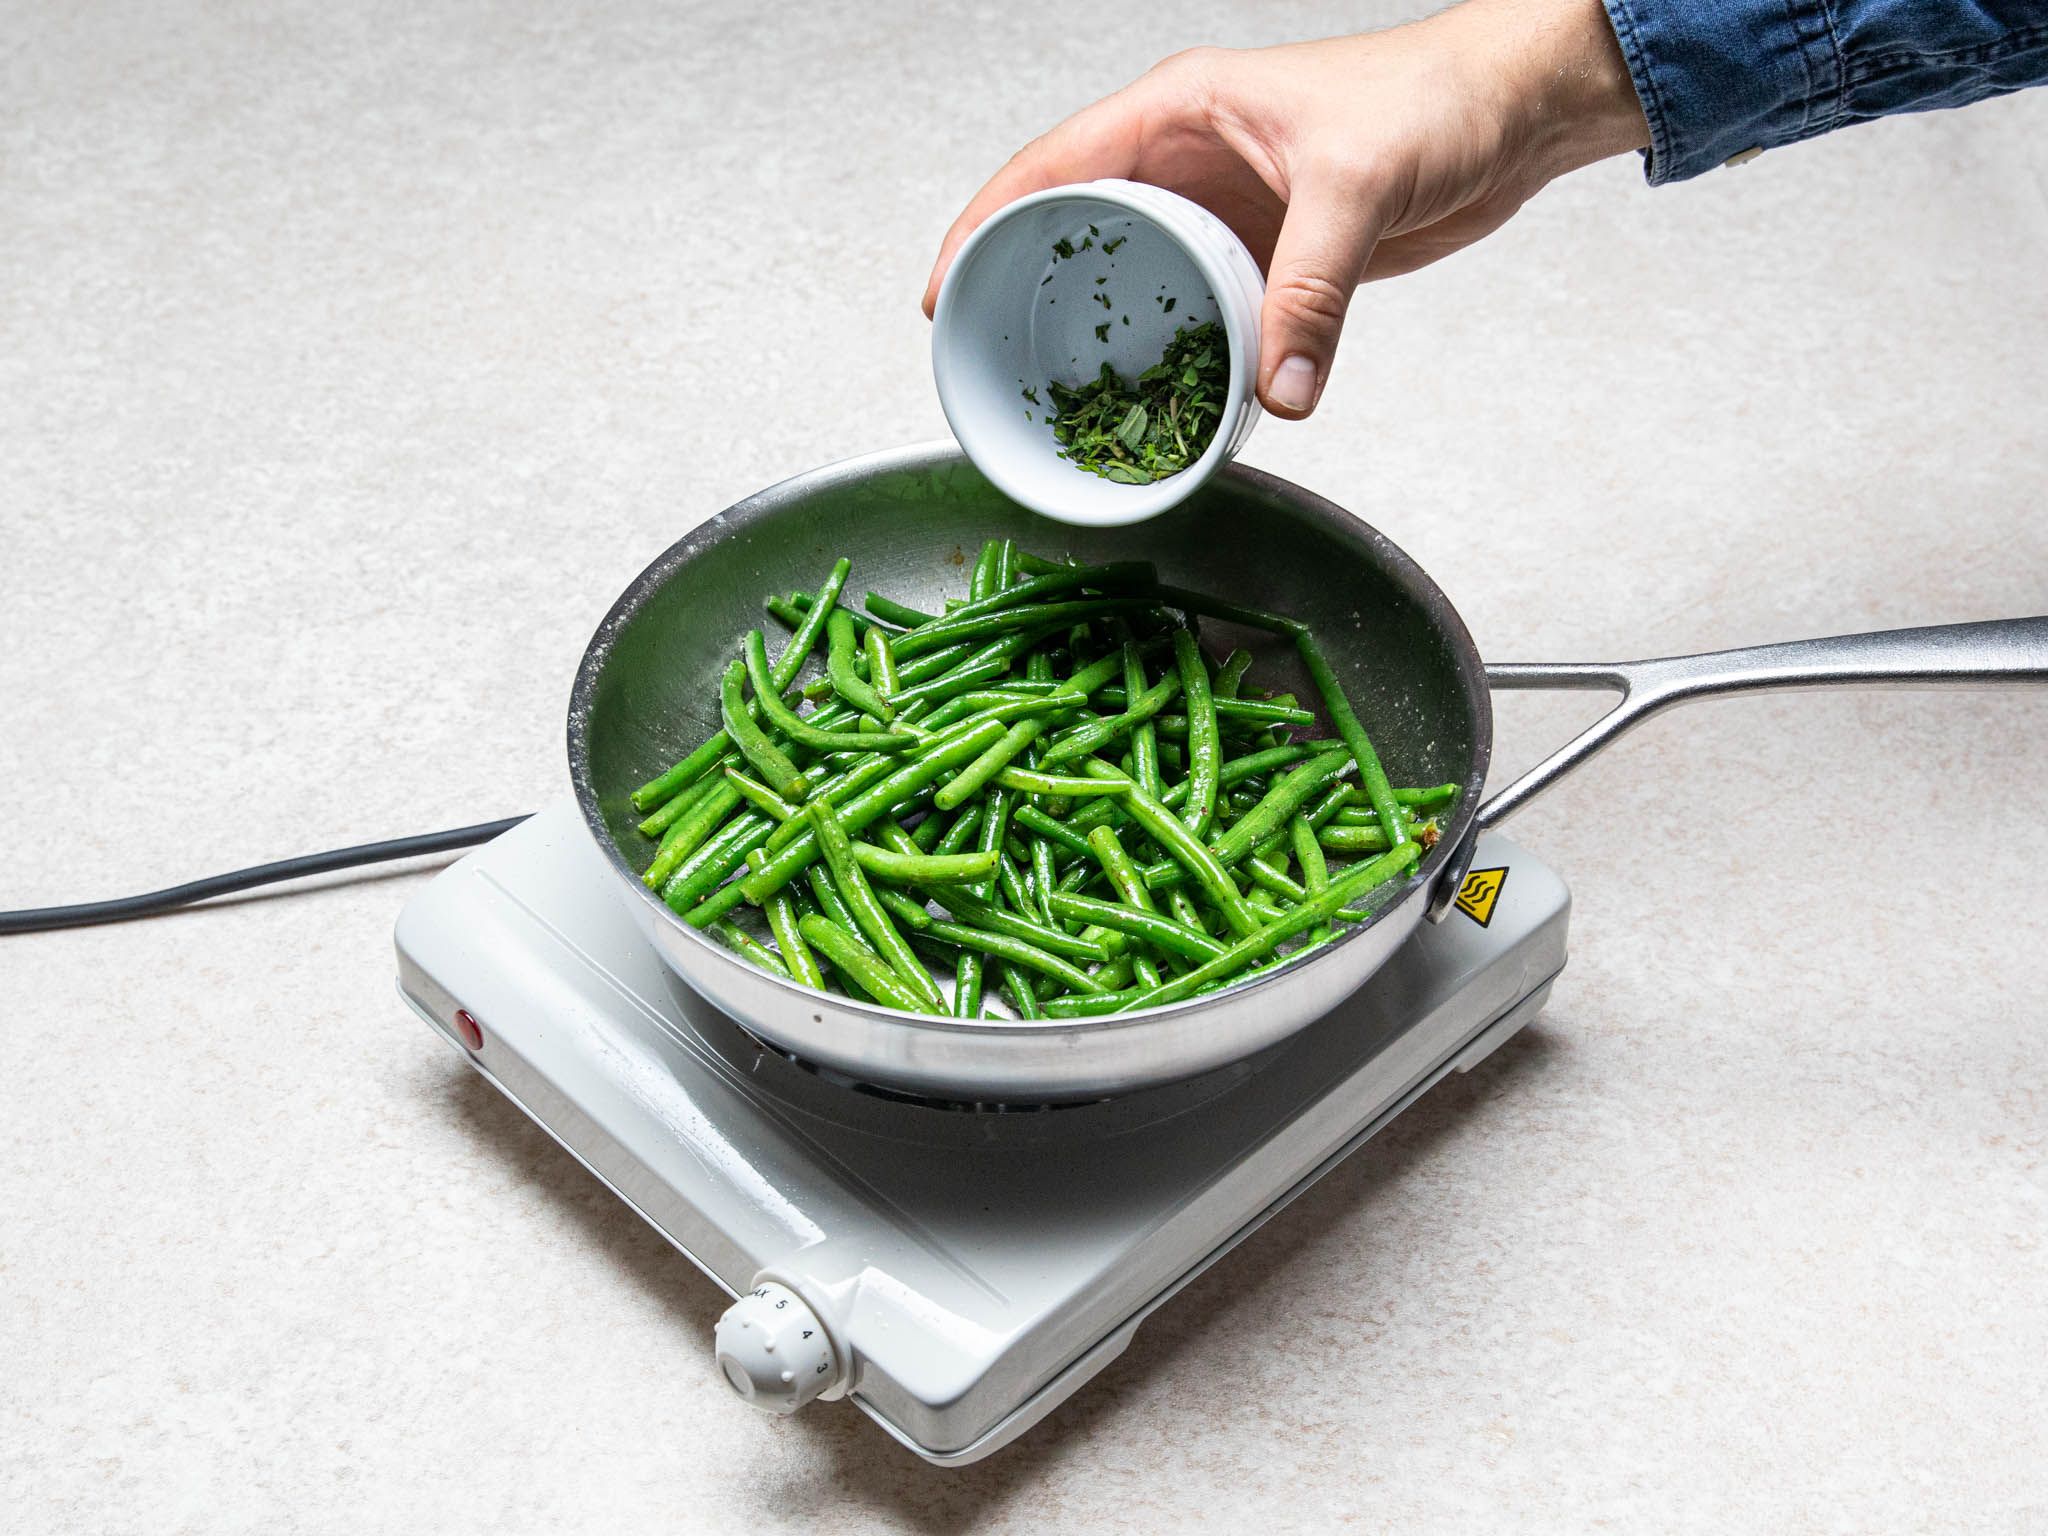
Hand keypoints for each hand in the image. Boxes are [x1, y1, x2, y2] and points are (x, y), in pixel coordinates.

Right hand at [922, 0, 1648, 417]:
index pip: (1050, 165)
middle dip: (1028, 289)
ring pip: (1138, 275)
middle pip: (1076, 226)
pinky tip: (1165, 394)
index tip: (942, 290)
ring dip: (1106, 330)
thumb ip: (1312, 291)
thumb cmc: (1435, 99)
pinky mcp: (1268, 253)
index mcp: (1178, 111)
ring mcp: (1225, 208)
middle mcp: (1188, 158)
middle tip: (991, 359)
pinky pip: (1203, 307)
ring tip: (1067, 393)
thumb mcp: (1357, 187)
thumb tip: (1280, 393)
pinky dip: (1182, 351)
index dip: (984, 224)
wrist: (1514, 109)